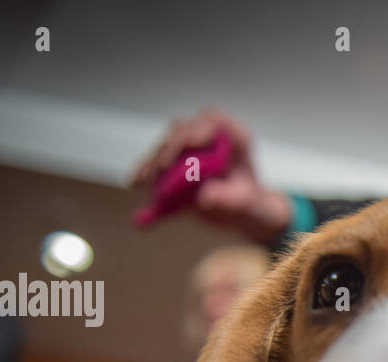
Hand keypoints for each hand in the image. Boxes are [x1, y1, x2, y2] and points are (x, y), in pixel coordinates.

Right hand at [133, 109, 291, 241]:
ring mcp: (191, 146)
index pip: (214, 121)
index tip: (185, 147)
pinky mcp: (178, 160)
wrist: (244, 213)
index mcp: (234, 136)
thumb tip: (205, 198)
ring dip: (153, 160)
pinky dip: (147, 171)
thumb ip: (230, 200)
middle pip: (184, 130)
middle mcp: (210, 135)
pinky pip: (159, 161)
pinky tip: (135, 181)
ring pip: (166, 143)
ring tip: (142, 179)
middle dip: (169, 148)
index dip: (196, 131)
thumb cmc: (252, 204)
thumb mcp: (248, 204)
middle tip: (160, 168)